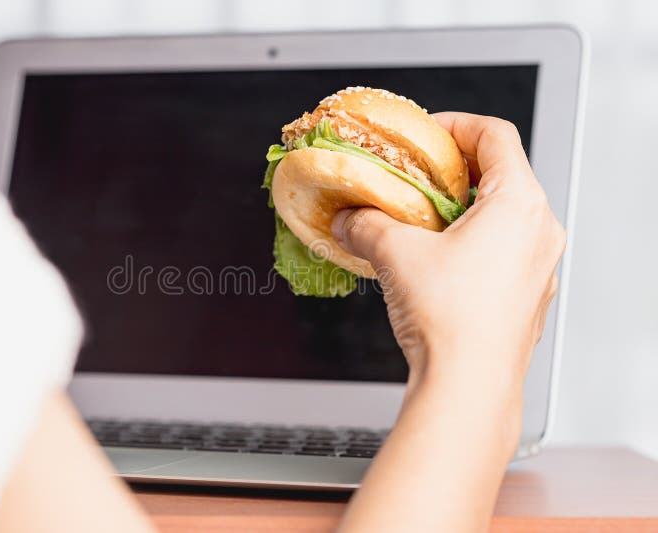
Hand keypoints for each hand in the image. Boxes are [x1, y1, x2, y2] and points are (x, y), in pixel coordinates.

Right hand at [334, 113, 565, 532]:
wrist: (468, 387)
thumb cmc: (450, 319)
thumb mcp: (395, 254)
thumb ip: (366, 224)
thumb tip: (348, 218)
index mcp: (518, 204)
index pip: (495, 135)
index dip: (455, 125)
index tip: (426, 135)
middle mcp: (539, 231)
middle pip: (500, 174)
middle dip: (451, 172)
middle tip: (414, 179)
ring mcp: (538, 266)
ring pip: (501, 216)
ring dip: (459, 211)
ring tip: (417, 223)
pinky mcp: (526, 296)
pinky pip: (501, 252)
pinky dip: (468, 244)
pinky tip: (433, 262)